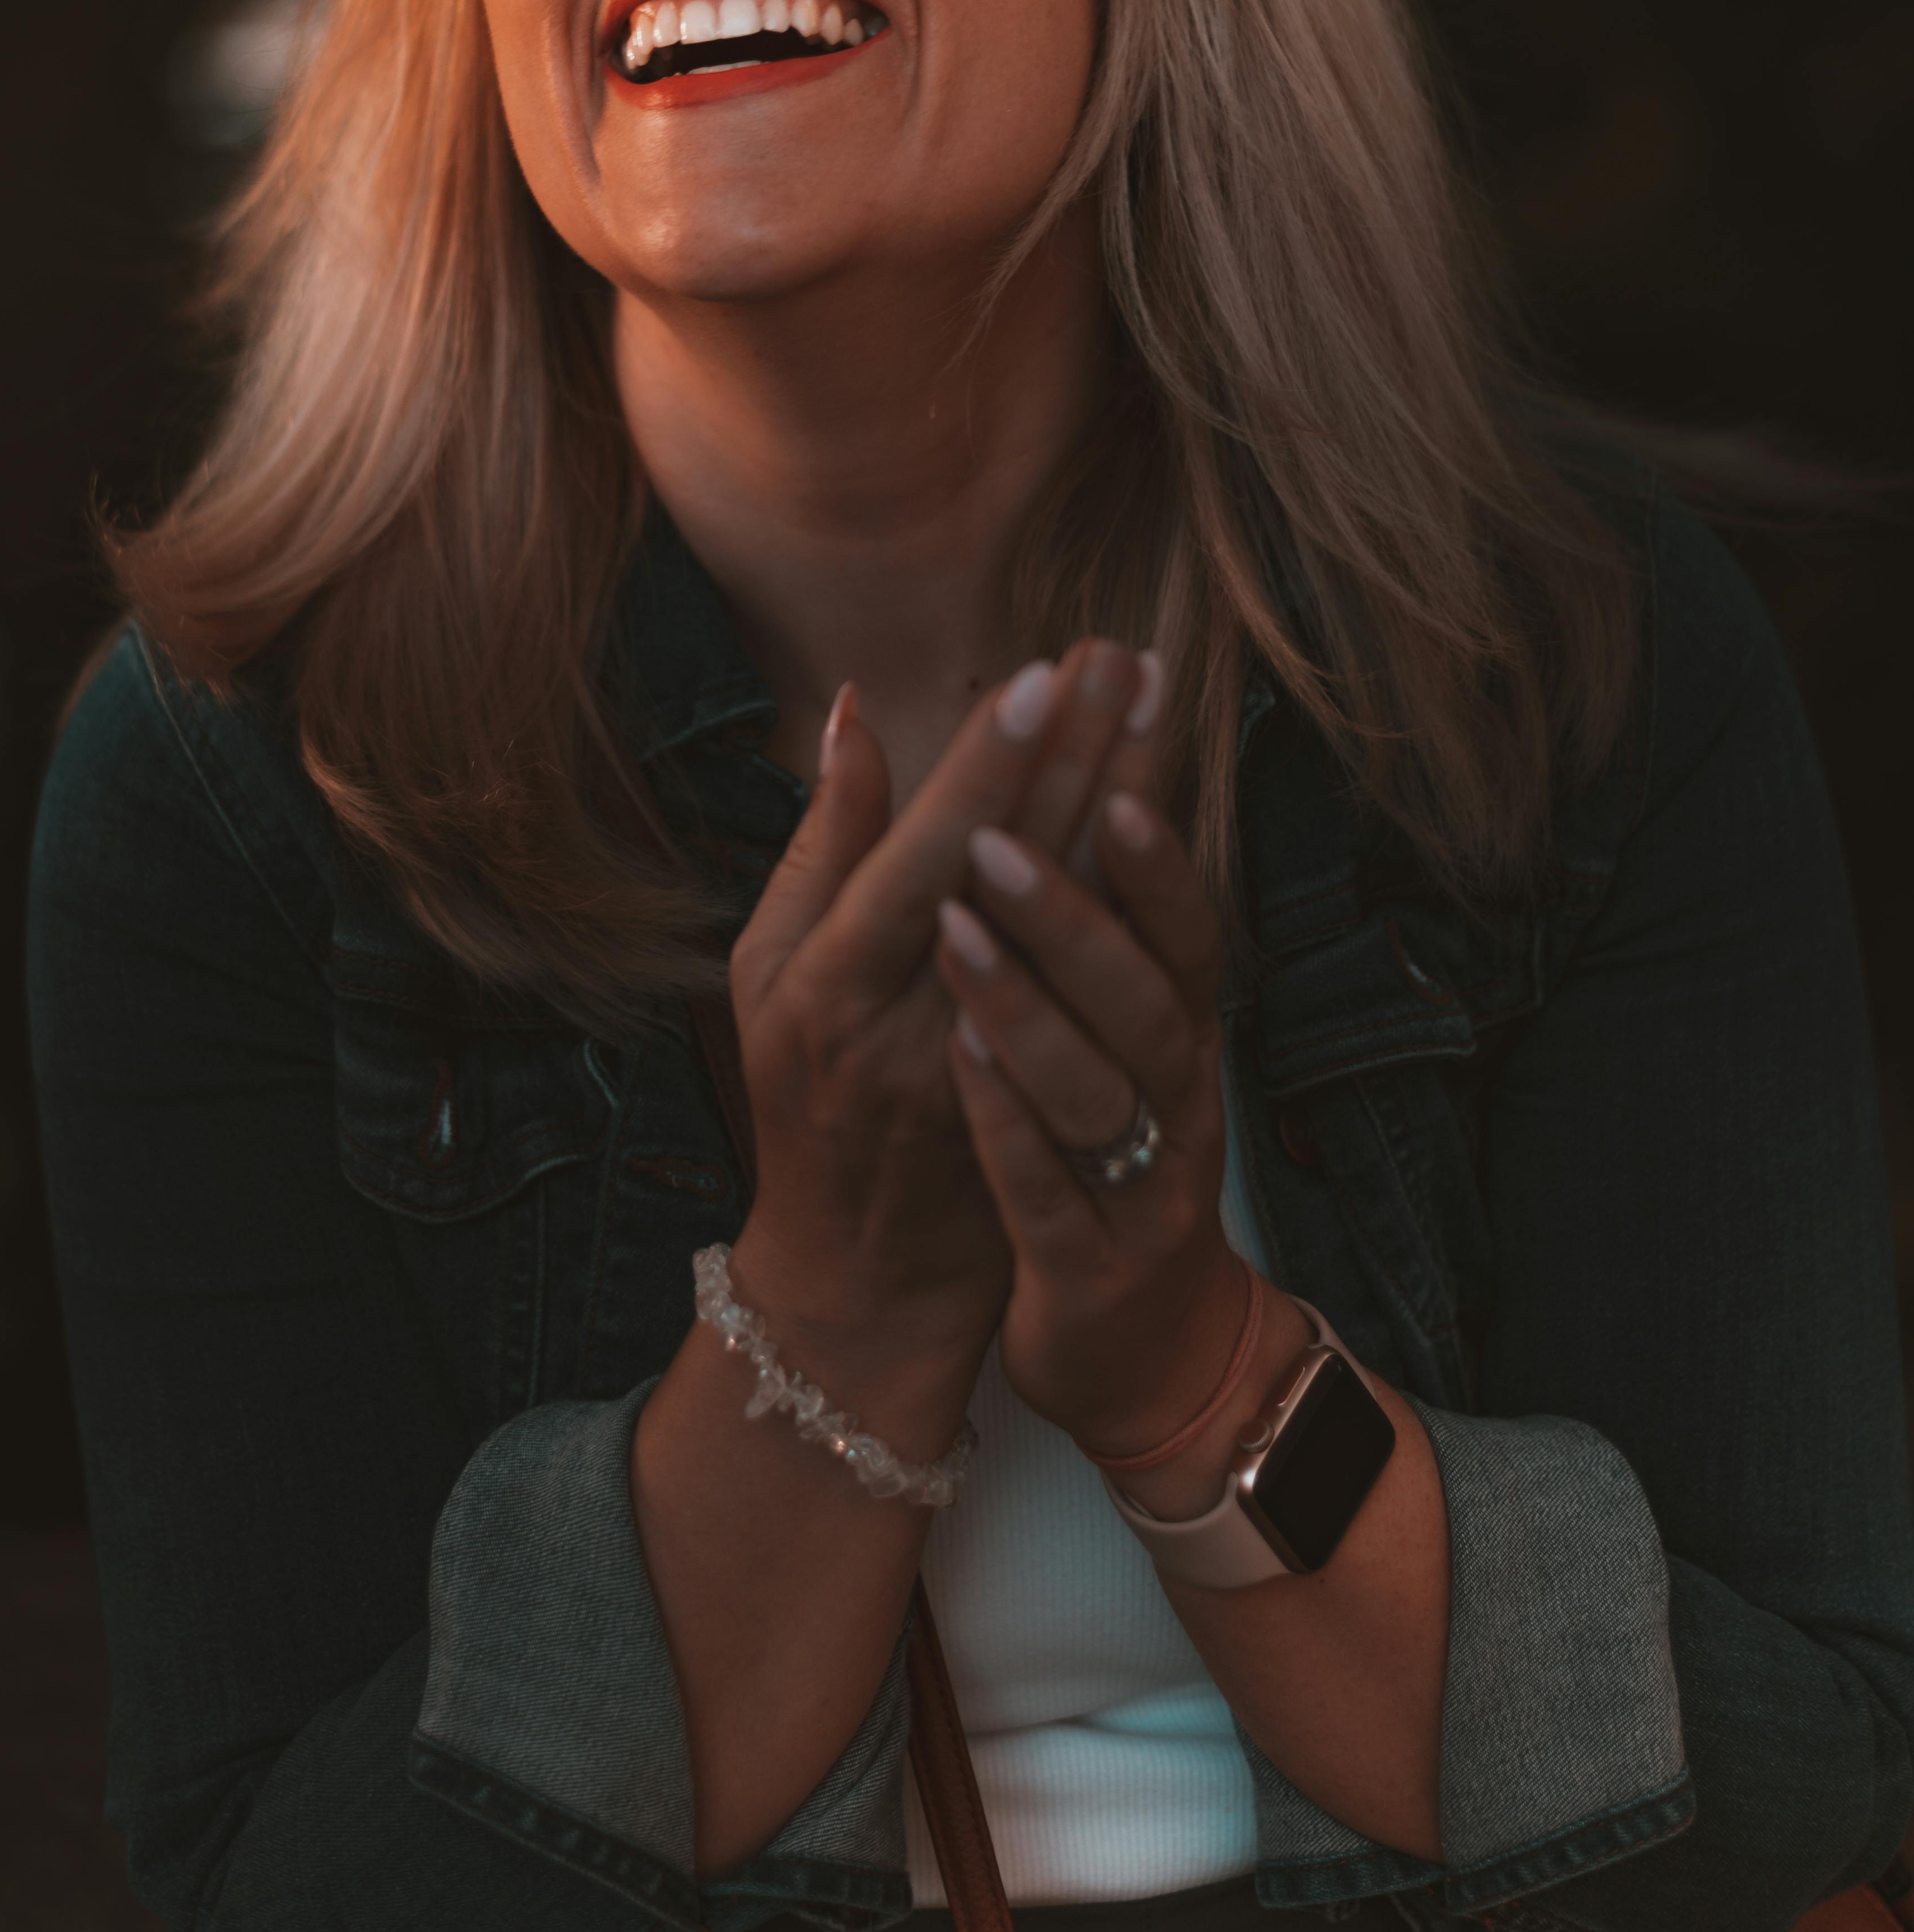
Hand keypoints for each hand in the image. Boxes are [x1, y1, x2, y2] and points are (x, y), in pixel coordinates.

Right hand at [726, 642, 1163, 1405]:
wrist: (864, 1276)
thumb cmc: (799, 1096)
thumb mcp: (766, 973)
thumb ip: (821, 844)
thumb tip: (851, 710)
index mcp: (835, 983)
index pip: (929, 856)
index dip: (991, 766)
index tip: (1045, 673)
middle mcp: (918, 1020)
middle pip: (1017, 868)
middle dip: (1076, 751)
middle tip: (1126, 655)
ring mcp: (997, 1065)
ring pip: (1078, 919)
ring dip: (1121, 799)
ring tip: (1156, 700)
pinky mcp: (1056, 1096)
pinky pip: (1110, 984)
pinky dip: (1138, 892)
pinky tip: (1165, 812)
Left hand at [934, 787, 1250, 1461]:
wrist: (1146, 1358)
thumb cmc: (1115, 1162)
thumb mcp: (1115, 1038)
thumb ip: (1093, 920)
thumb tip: (1072, 780)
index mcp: (1176, 1030)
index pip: (1177, 915)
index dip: (1150, 833)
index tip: (1117, 744)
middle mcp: (1176, 1096)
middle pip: (1146, 989)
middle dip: (1078, 906)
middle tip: (1001, 832)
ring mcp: (1141, 1186)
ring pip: (1098, 1087)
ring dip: (1029, 1005)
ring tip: (959, 925)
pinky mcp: (1091, 1267)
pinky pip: (1049, 1188)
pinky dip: (1009, 1121)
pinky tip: (962, 1060)